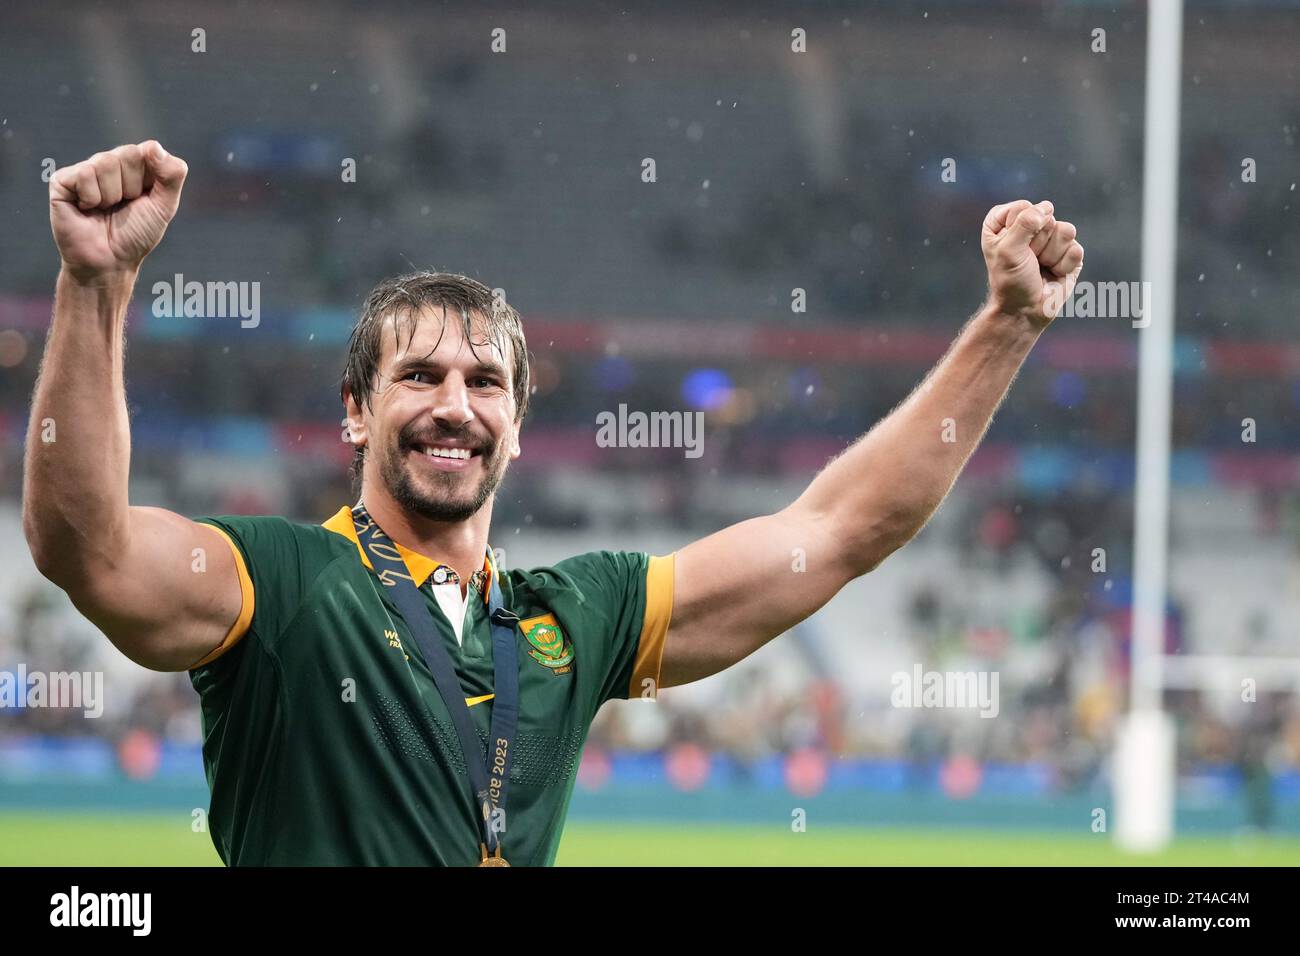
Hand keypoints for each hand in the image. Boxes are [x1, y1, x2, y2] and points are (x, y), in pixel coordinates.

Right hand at [49, 141, 187, 283]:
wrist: (110, 261)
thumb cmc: (136, 234)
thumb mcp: (164, 206)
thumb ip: (171, 175)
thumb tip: (153, 145)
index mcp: (135, 167)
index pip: (149, 150)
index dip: (151, 179)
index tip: (145, 199)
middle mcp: (109, 163)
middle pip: (128, 153)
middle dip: (133, 187)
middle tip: (124, 206)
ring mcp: (85, 170)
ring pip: (106, 162)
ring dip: (112, 195)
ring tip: (105, 209)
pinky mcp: (62, 180)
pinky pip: (85, 174)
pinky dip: (92, 198)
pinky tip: (87, 209)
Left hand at [981, 199, 1083, 329]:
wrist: (1025, 310)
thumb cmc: (1010, 280)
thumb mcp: (1007, 250)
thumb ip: (1024, 223)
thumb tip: (1047, 207)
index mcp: (1006, 222)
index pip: (1022, 207)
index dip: (1018, 229)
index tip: (1010, 249)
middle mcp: (1030, 226)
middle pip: (1046, 217)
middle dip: (1037, 243)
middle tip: (1028, 260)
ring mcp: (1052, 238)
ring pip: (1066, 230)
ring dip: (1052, 254)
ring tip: (1041, 266)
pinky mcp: (1069, 252)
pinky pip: (1076, 249)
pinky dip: (1064, 265)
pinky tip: (1054, 273)